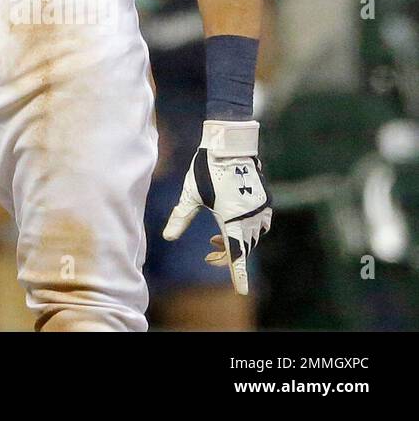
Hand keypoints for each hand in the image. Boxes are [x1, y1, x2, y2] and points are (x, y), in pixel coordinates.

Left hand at [163, 120, 271, 295]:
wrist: (229, 143)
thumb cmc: (206, 168)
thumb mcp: (190, 195)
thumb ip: (180, 218)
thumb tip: (167, 236)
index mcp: (234, 219)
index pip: (236, 255)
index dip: (237, 274)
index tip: (241, 291)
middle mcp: (252, 217)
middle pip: (243, 247)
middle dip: (227, 255)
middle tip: (208, 256)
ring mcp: (262, 208)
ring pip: (252, 236)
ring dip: (236, 242)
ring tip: (214, 240)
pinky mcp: (265, 199)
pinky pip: (260, 222)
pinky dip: (246, 229)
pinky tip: (231, 223)